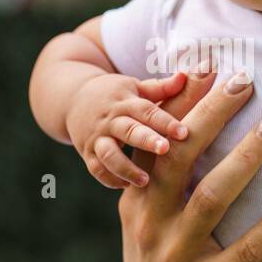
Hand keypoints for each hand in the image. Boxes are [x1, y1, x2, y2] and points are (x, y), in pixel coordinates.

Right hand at [66, 71, 191, 188]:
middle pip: (128, 130)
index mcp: (126, 101)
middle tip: (166, 149)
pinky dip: (110, 179)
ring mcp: (97, 137)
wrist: (71, 98)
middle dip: (146, 140)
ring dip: (125, 168)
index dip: (165, 121)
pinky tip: (127, 186)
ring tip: (144, 181)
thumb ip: (162, 87)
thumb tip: (189, 75)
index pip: (147, 110)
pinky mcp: (87, 153)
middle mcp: (110, 119)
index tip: (185, 132)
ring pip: (108, 154)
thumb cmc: (115, 94)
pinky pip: (96, 169)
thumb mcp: (136, 87)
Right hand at [118, 69, 261, 261]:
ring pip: (213, 197)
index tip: (211, 65)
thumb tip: (189, 120)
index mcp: (137, 201)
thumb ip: (163, 176)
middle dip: (212, 115)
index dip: (182, 103)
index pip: (158, 141)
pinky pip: (250, 250)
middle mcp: (152, 224)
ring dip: (247, 157)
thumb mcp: (147, 221)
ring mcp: (178, 258)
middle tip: (247, 80)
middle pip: (180, 157)